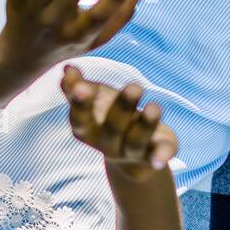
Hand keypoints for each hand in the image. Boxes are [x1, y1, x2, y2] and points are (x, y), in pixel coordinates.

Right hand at [61, 65, 176, 179]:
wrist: (128, 158)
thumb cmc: (106, 120)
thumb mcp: (93, 103)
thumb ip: (77, 88)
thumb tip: (68, 68)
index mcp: (89, 131)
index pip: (81, 120)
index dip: (81, 105)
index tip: (82, 87)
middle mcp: (108, 144)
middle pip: (113, 129)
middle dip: (122, 109)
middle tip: (134, 86)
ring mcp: (131, 151)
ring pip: (136, 141)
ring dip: (146, 125)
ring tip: (154, 107)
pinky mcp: (153, 154)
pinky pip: (159, 154)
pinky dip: (161, 156)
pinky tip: (161, 161)